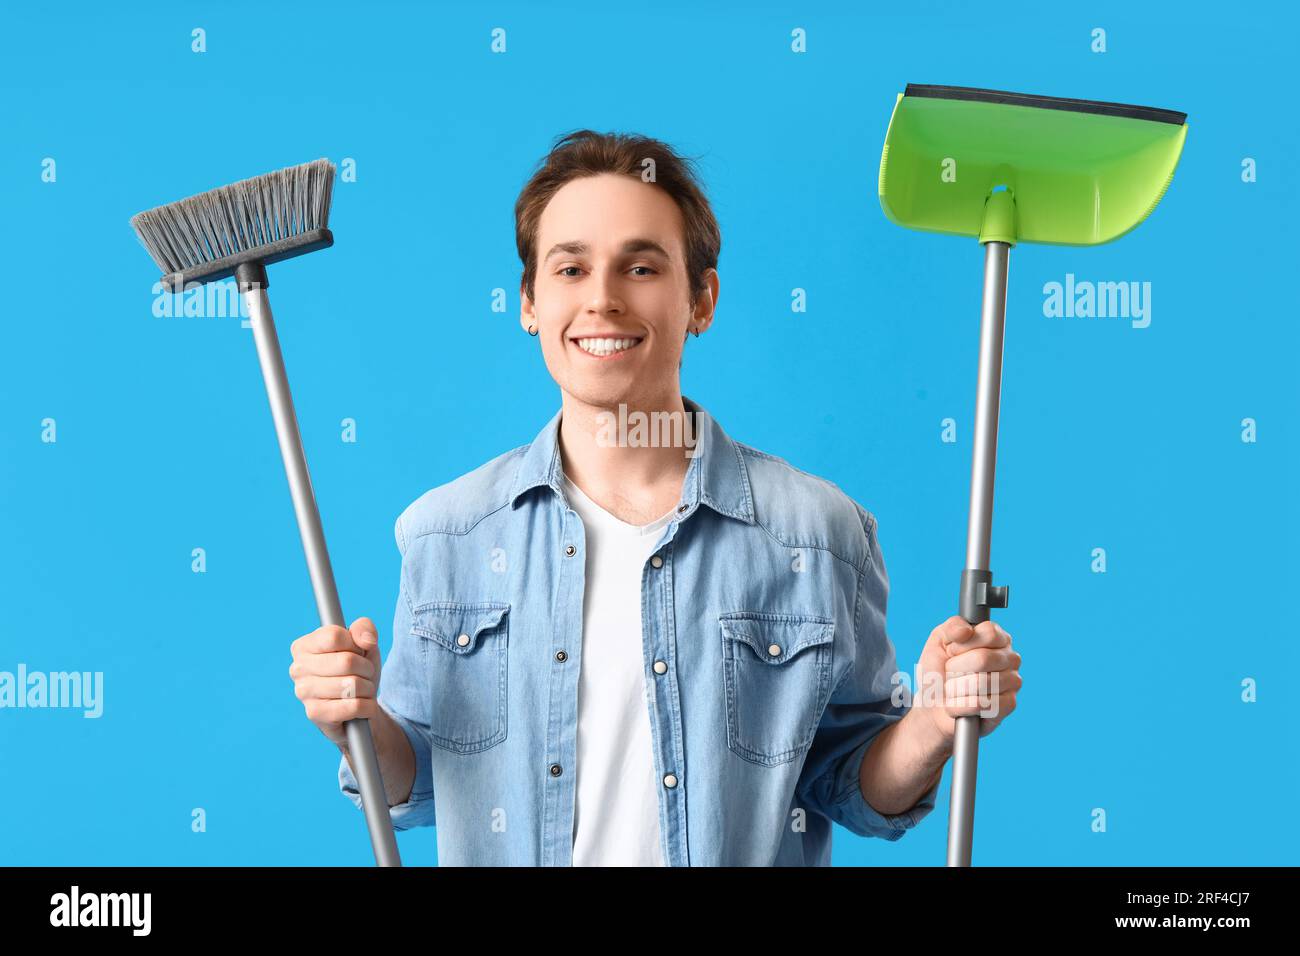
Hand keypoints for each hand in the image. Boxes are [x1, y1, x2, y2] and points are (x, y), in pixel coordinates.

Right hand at [289, 616, 383, 748]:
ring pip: (352, 685)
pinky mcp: (314, 713)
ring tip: (362, 690)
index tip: (357, 652)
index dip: (355, 644)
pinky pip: (353, 706)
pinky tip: (363, 706)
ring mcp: (303, 692)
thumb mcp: (364, 644)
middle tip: (364, 674)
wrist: (359, 710)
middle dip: (366, 669)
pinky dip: (367, 706)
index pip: (334, 636)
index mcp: (304, 646)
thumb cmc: (357, 671)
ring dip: (367, 688)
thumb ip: (364, 628)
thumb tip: (366, 640)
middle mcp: (298, 668)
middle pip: (347, 661)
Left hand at [914, 615, 1021, 742]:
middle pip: (983, 659)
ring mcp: (1013, 682)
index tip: (951, 651)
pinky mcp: (1009, 705)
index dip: (962, 644)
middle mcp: (1011, 657)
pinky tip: (958, 704)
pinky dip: (959, 706)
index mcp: (998, 637)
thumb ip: (952, 627)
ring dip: (955, 688)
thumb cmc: (938, 670)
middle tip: (949, 673)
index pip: (989, 633)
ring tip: (953, 689)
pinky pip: (980, 704)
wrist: (932, 704)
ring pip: (980, 683)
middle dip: (954, 668)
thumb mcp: (938, 641)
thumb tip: (967, 630)